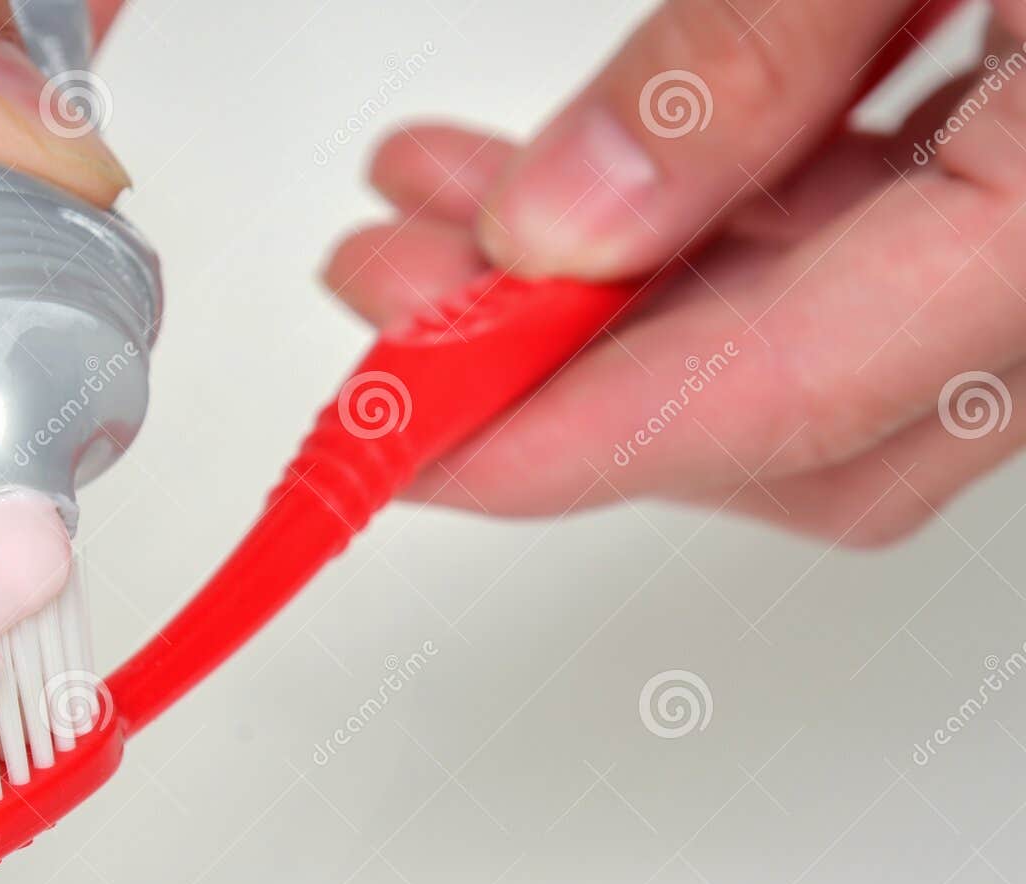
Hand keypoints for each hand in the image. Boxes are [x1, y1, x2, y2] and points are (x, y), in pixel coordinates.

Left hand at [325, 0, 1025, 546]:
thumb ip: (750, 57)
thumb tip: (568, 223)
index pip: (794, 393)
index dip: (572, 437)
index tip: (417, 439)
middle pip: (802, 421)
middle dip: (570, 372)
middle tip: (398, 310)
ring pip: (824, 348)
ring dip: (619, 299)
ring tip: (444, 216)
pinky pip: (872, 256)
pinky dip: (716, 229)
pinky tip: (599, 180)